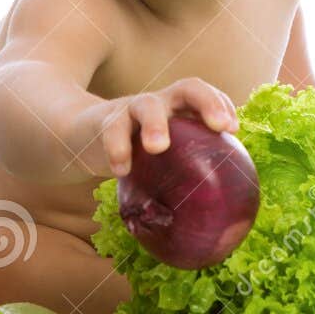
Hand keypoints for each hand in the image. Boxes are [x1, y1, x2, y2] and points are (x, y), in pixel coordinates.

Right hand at [79, 78, 236, 177]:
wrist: (82, 136)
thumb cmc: (133, 155)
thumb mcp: (160, 163)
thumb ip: (183, 181)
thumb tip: (218, 225)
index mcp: (179, 110)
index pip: (206, 97)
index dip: (222, 105)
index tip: (233, 129)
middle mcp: (160, 103)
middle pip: (187, 88)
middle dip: (206, 103)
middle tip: (218, 127)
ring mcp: (131, 108)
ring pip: (146, 105)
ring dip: (155, 124)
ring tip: (158, 148)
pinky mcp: (104, 120)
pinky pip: (112, 129)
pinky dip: (117, 148)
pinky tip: (121, 171)